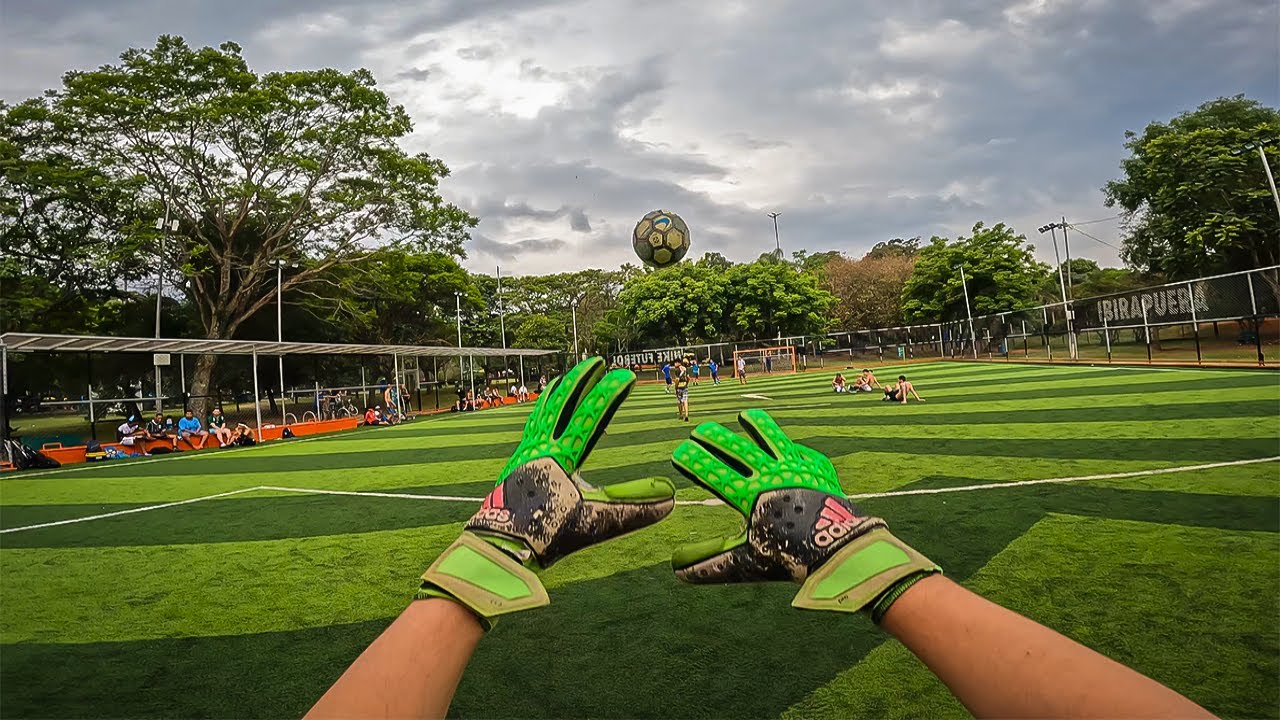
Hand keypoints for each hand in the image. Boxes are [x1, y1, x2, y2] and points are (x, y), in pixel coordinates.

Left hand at [420, 357, 674, 625]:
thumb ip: (634, 508)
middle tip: (595, 361)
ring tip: (565, 379)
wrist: (500, 547)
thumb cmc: (548, 534)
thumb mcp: (597, 522)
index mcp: (561, 455)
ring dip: (558, 393)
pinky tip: (542, 414)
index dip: (609, 393)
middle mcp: (541, 447)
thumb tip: (671, 499)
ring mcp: (524, 453)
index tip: (625, 376)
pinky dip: (540, 413)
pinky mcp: (514, 463)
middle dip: (581, 380)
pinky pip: (531, 427)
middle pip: (562, 403)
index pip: (590, 415)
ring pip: (542, 412)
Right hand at [670, 409, 938, 616]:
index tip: (678, 452)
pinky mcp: (818, 468)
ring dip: (756, 425)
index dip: (694, 461)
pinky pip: (801, 452)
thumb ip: (713, 565)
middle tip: (699, 430)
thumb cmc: (792, 558)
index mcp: (750, 496)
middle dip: (714, 438)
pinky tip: (788, 447)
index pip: (714, 473)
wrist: (842, 548)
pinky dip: (791, 449)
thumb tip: (678, 572)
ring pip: (772, 438)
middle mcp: (770, 475)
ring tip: (745, 415)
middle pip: (737, 448)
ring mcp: (796, 467)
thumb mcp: (748, 564)